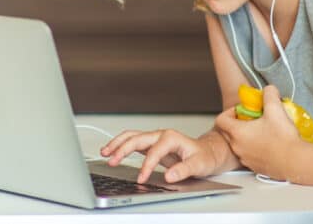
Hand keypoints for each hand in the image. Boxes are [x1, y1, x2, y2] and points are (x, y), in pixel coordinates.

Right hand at [99, 128, 221, 183]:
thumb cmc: (204, 156)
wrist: (207, 152)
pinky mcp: (151, 144)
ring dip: (117, 144)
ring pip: (131, 137)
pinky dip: (121, 145)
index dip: (146, 166)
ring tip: (104, 152)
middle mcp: (160, 135)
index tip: (141, 178)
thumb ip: (183, 170)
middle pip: (136, 139)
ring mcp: (154, 138)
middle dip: (122, 149)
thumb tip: (169, 175)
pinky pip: (132, 141)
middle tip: (111, 160)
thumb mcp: (199, 164)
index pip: (153, 151)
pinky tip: (112, 151)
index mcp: (171, 137)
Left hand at [215, 84, 303, 179]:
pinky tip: (269, 145)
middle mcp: (237, 147)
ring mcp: (245, 159)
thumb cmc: (283, 137)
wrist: (297, 162)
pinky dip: (254, 149)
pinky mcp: (255, 168)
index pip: (220, 120)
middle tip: (252, 120)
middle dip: (238, 124)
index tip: (241, 111)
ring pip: (238, 145)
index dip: (229, 112)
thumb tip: (269, 89)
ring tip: (262, 132)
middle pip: (228, 133)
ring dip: (246, 137)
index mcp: (237, 133)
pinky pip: (249, 156)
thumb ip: (270, 94)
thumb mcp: (276, 109)